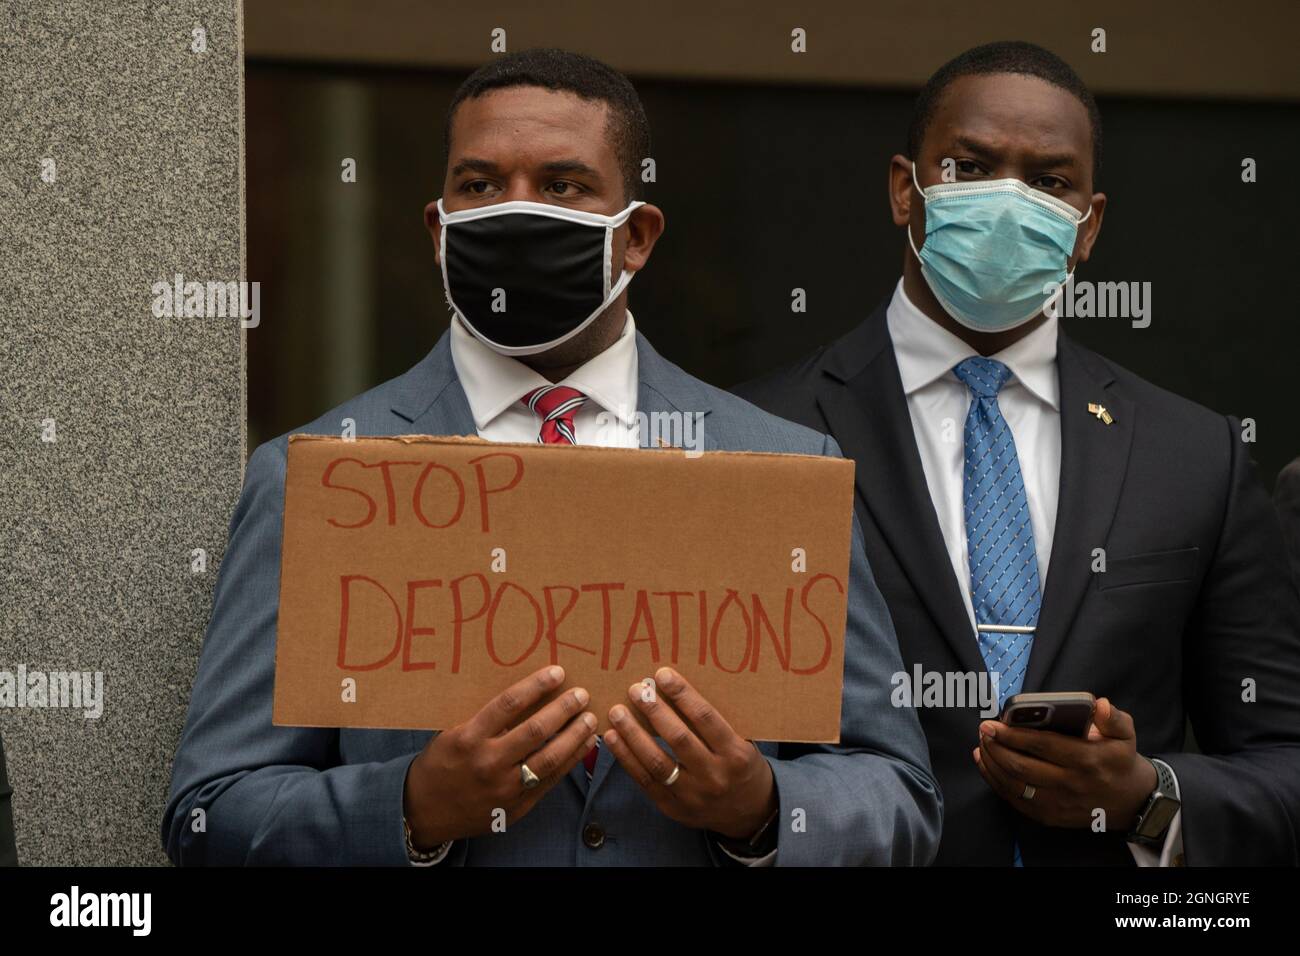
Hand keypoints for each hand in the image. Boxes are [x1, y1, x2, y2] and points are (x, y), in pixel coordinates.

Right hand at [403, 665, 596, 848]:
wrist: (423, 812)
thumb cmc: (440, 764)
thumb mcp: (453, 734)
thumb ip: (485, 721)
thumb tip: (526, 696)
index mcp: (469, 738)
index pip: (509, 704)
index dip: (536, 686)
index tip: (557, 673)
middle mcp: (488, 762)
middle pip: (535, 731)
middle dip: (563, 709)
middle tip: (582, 694)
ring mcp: (504, 788)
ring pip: (549, 758)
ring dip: (574, 736)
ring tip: (590, 719)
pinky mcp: (516, 807)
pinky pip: (550, 781)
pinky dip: (570, 761)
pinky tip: (583, 745)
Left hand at [604, 666, 776, 840]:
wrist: (749, 815)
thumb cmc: (741, 766)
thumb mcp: (741, 743)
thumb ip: (715, 723)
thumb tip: (676, 689)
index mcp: (736, 754)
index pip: (705, 718)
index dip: (683, 694)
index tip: (663, 674)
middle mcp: (715, 776)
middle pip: (679, 739)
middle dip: (654, 711)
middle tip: (636, 689)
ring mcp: (693, 796)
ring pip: (657, 762)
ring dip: (633, 734)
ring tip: (618, 712)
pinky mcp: (673, 808)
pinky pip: (645, 781)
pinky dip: (626, 758)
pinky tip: (613, 738)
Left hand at [973, 697, 1155, 829]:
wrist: (1130, 802)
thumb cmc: (1120, 761)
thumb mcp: (1126, 735)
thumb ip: (1113, 718)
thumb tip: (1099, 704)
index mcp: (1087, 760)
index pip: (1043, 746)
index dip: (1013, 735)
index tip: (992, 723)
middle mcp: (1070, 785)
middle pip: (1022, 767)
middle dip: (996, 747)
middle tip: (983, 730)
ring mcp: (1058, 804)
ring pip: (1013, 785)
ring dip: (992, 763)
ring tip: (983, 744)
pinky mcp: (1049, 817)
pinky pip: (1014, 800)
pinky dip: (995, 781)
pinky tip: (987, 763)